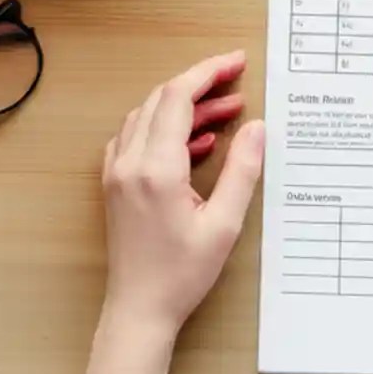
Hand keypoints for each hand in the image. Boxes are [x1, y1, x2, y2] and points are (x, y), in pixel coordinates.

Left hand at [100, 51, 264, 333]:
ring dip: (185, 106)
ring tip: (226, 111)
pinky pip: (137, 137)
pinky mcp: (115, 184)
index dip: (208, 73)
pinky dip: (166, 128)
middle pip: (161, 100)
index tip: (236, 63)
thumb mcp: (224, 224)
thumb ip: (242, 170)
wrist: (138, 309)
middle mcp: (130, 162)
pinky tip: (197, 141)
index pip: (178, 99)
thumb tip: (257, 128)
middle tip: (236, 80)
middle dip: (200, 83)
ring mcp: (117, 172)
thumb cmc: (181, 274)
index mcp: (156, 168)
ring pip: (148, 116)